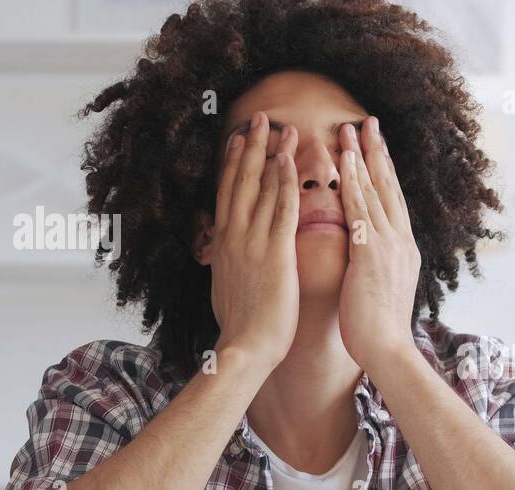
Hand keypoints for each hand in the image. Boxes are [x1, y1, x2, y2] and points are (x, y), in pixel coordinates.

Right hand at [210, 111, 300, 372]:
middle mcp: (234, 236)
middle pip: (240, 181)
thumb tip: (227, 258)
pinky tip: (290, 161)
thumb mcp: (227, 287)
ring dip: (272, 155)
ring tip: (282, 127)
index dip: (232, 163)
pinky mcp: (275, 252)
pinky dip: (285, 182)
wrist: (246, 347)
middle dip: (249, 147)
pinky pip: (281, 209)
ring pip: (261, 188)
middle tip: (258, 118)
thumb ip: (230, 265)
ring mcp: (253, 242)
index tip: (237, 138)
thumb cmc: (242, 326)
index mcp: (224, 244)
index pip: (227, 193)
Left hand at [336, 116, 422, 372]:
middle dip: (378, 153)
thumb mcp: (382, 291)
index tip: (376, 148)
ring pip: (376, 192)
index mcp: (403, 250)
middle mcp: (400, 241)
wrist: (387, 350)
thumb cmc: (379, 330)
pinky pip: (361, 210)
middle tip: (369, 122)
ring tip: (351, 129)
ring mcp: (389, 245)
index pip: (392, 202)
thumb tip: (370, 259)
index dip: (384, 172)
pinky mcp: (372, 254)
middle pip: (389, 188)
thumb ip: (378, 268)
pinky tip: (346, 162)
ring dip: (363, 158)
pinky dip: (355, 183)